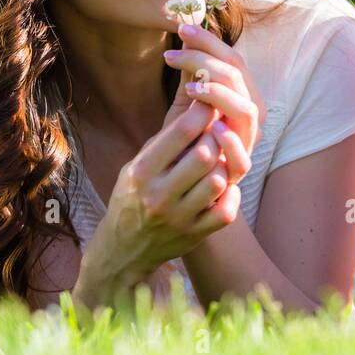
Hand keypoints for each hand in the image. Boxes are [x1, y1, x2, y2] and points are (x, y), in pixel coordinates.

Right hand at [75, 100, 239, 308]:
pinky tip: (224, 187)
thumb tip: (198, 105)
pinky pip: (226, 211)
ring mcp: (178, 218)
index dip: (203, 112)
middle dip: (217, 138)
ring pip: (217, 181)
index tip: (211, 105)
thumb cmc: (133, 197)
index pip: (181, 132)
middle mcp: (159, 195)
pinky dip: (231, 195)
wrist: (123, 249)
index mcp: (142, 172)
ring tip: (220, 159)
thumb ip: (164, 142)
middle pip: (204, 154)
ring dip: (224, 166)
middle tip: (220, 132)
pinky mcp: (195, 235)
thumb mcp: (136, 166)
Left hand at [162, 22, 260, 183]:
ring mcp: (246, 145)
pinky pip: (242, 157)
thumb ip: (192, 76)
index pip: (233, 61)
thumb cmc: (181, 144)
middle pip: (238, 79)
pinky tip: (212, 127)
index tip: (181, 29)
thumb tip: (186, 34)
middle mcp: (249, 118)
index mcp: (240, 97)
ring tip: (191, 87)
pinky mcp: (237, 174)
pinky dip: (231, 141)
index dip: (209, 42)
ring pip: (247, 110)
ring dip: (220, 94)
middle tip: (173, 53)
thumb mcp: (185, 105)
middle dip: (207, 59)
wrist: (178, 189)